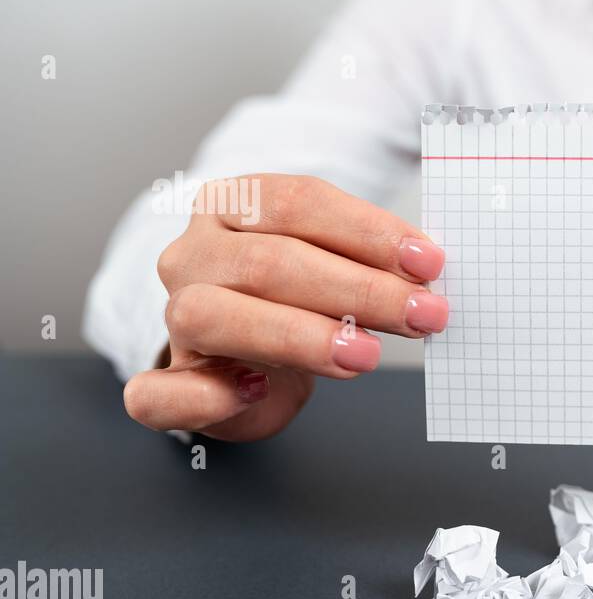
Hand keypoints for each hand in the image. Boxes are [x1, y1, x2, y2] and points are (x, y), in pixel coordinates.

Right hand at [122, 174, 446, 440]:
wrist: (245, 364)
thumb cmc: (296, 303)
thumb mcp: (334, 266)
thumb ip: (369, 262)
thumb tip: (427, 274)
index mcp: (235, 207)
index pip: (299, 202)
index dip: (368, 232)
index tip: (428, 262)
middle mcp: (195, 254)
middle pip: (270, 262)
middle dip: (359, 290)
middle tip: (422, 314)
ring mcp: (173, 316)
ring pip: (215, 315)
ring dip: (300, 336)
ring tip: (366, 354)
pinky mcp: (166, 382)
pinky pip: (159, 392)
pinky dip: (206, 396)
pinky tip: (256, 391)